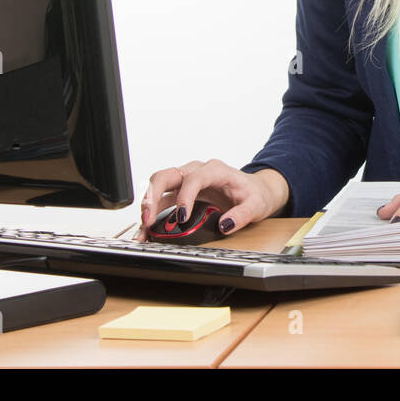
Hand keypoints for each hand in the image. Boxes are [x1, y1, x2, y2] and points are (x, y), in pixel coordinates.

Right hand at [134, 161, 290, 240]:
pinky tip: (146, 230)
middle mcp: (196, 171)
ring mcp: (186, 181)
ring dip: (147, 206)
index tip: (182, 217)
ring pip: (158, 186)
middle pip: (167, 175)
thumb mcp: (256, 204)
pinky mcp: (181, 192)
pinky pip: (161, 200)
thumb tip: (226, 224)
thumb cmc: (254, 193)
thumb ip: (243, 214)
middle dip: (153, 196)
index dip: (185, 196)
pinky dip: (152, 213)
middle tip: (148, 219)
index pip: (194, 178)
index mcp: (215, 170)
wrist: (255, 190)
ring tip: (143, 229)